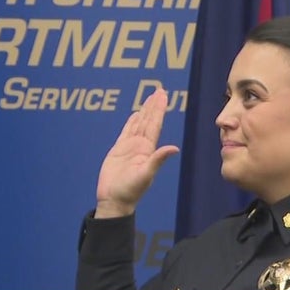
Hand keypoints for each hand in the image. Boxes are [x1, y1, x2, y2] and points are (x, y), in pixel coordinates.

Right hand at [95, 89, 179, 217]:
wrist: (114, 200)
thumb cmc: (130, 191)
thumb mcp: (145, 175)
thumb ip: (158, 160)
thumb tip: (175, 148)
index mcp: (148, 150)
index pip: (155, 125)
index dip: (159, 110)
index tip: (163, 96)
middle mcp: (141, 146)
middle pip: (148, 121)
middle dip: (154, 105)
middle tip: (159, 90)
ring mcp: (129, 147)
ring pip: (138, 124)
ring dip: (144, 110)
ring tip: (150, 97)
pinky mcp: (118, 150)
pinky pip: (126, 132)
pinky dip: (131, 122)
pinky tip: (135, 114)